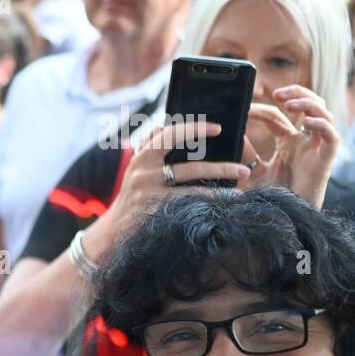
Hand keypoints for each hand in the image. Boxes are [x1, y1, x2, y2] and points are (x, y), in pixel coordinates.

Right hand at [91, 119, 250, 256]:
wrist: (112, 230)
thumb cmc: (132, 196)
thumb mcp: (135, 170)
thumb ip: (149, 149)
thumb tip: (164, 125)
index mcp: (141, 158)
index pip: (169, 135)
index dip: (194, 129)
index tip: (218, 127)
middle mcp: (143, 175)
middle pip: (190, 168)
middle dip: (221, 168)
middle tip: (243, 168)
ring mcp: (148, 196)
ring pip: (192, 192)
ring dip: (220, 191)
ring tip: (239, 192)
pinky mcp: (154, 214)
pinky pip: (187, 209)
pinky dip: (207, 208)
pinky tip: (224, 207)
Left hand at [241, 86, 340, 207]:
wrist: (286, 215)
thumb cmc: (273, 195)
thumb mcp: (254, 171)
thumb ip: (246, 154)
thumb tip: (235, 135)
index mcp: (287, 141)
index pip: (279, 116)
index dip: (265, 109)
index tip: (247, 109)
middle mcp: (304, 140)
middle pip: (308, 105)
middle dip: (296, 93)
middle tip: (277, 93)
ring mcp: (316, 147)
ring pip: (323, 114)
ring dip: (308, 103)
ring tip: (290, 103)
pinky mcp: (325, 158)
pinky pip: (331, 136)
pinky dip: (321, 125)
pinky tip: (307, 122)